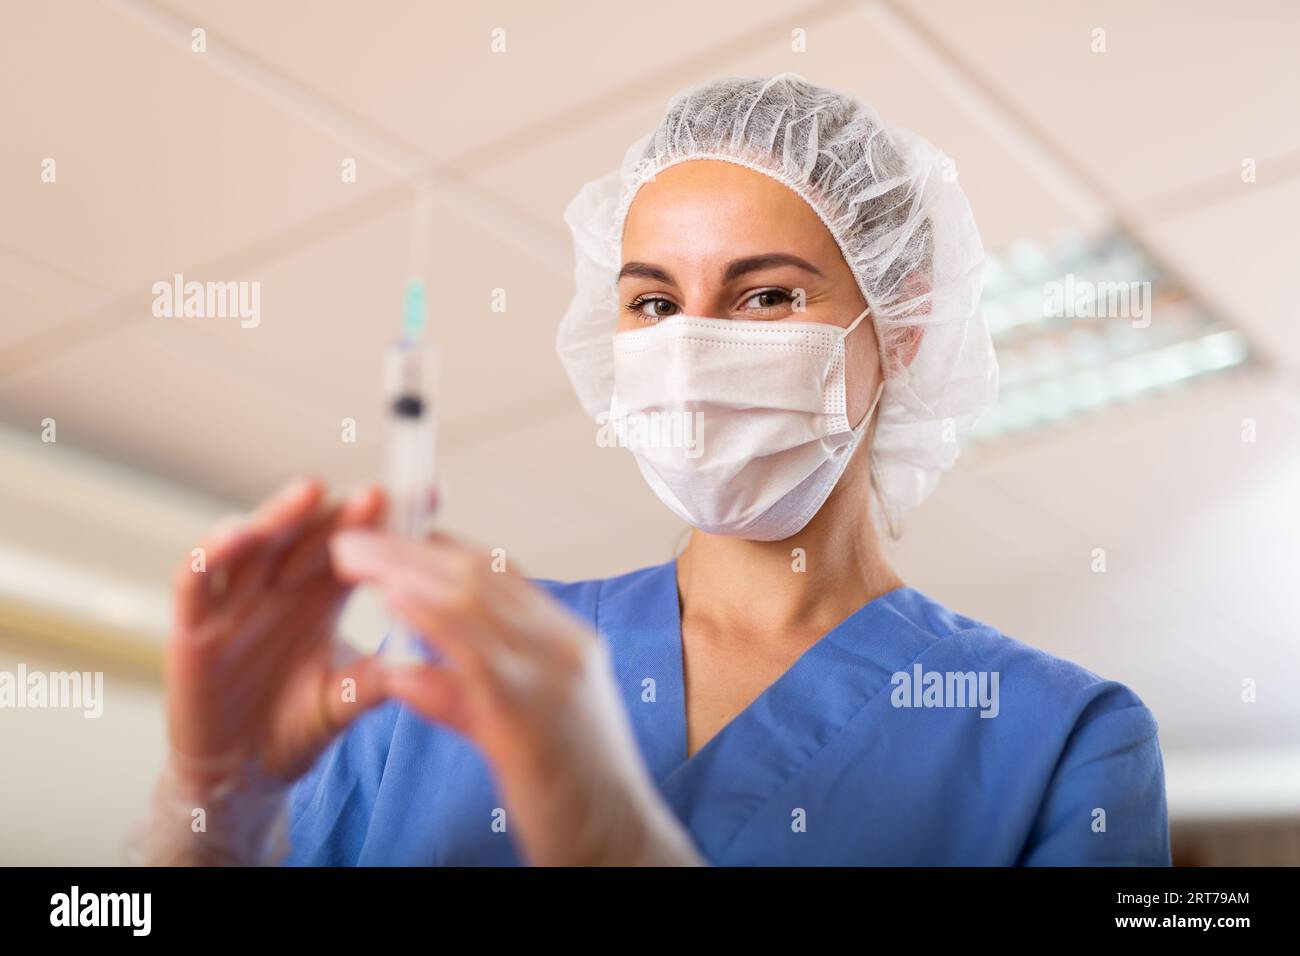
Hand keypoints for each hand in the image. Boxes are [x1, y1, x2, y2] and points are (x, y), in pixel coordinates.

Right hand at [144, 478, 391, 863]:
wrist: (242, 778)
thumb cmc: (297, 728)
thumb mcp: (345, 700)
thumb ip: (377, 679)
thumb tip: (425, 662)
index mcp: (321, 597)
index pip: (356, 547)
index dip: (387, 523)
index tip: (428, 498)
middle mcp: (278, 589)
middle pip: (309, 535)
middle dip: (342, 513)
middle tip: (378, 494)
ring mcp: (234, 604)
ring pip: (254, 545)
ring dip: (280, 516)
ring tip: (311, 492)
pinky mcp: (192, 628)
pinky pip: (196, 582)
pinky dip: (212, 554)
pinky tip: (238, 533)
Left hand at [330, 530, 704, 866]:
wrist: (620, 846)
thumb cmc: (571, 794)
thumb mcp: (517, 727)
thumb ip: (465, 693)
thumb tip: (410, 669)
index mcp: (568, 644)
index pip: (501, 575)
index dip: (440, 551)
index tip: (392, 538)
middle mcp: (564, 647)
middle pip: (482, 574)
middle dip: (412, 549)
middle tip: (356, 533)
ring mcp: (552, 676)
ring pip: (474, 599)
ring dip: (406, 571)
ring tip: (354, 557)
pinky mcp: (531, 714)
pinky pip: (471, 652)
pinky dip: (427, 619)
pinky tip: (389, 603)